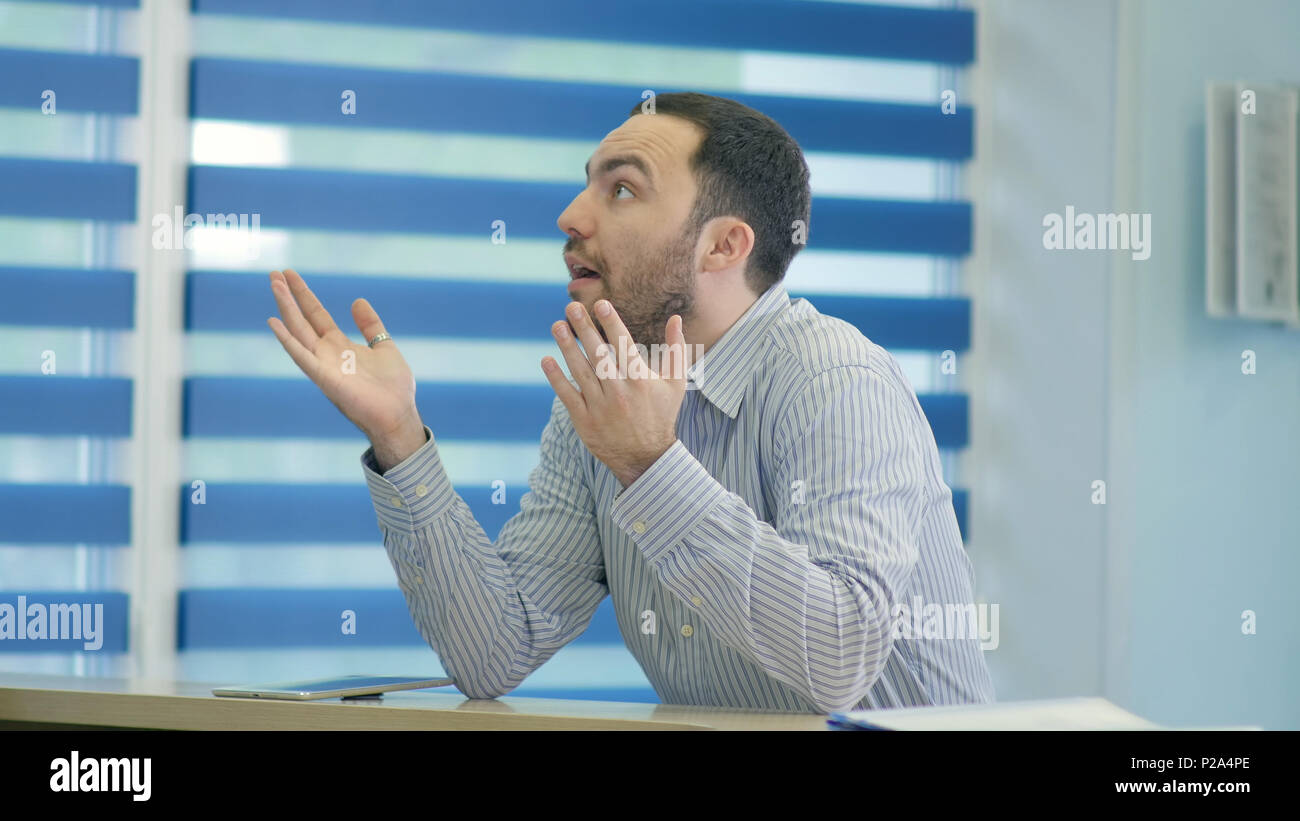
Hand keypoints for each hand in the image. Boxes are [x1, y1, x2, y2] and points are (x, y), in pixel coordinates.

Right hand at [265, 269, 423, 451]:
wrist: (399, 415)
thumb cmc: (393, 388)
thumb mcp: (384, 346)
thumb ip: (370, 325)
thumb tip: (358, 300)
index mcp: (340, 345)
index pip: (316, 314)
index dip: (304, 295)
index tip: (289, 274)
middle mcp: (326, 353)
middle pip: (302, 319)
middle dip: (288, 296)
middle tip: (273, 273)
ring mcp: (323, 365)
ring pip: (298, 332)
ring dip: (285, 308)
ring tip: (274, 284)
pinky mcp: (325, 379)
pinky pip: (302, 357)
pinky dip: (287, 341)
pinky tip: (274, 322)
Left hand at [540, 299, 687, 487]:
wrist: (647, 458)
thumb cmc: (661, 414)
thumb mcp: (675, 383)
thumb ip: (675, 349)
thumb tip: (675, 318)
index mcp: (641, 380)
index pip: (624, 345)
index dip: (611, 323)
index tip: (600, 305)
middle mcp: (620, 392)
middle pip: (598, 354)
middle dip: (584, 329)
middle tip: (571, 307)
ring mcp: (601, 407)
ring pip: (581, 371)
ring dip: (567, 347)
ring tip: (557, 326)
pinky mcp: (585, 421)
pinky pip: (568, 395)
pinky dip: (556, 378)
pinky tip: (547, 360)